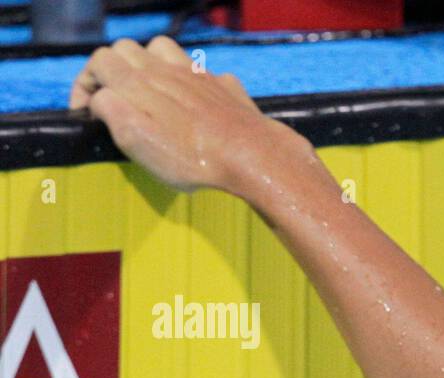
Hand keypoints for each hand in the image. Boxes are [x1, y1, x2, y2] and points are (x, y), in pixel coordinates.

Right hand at [69, 35, 303, 193]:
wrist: (252, 156)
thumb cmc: (192, 157)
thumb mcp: (137, 141)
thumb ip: (111, 111)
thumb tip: (101, 98)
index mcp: (139, 81)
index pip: (98, 61)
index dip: (84, 84)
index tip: (86, 111)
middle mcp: (166, 69)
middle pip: (126, 49)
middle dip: (112, 70)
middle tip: (113, 99)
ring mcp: (198, 75)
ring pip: (161, 49)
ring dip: (147, 63)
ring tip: (147, 90)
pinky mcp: (224, 86)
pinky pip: (199, 70)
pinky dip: (187, 79)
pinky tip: (192, 101)